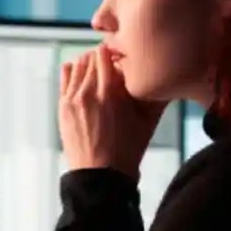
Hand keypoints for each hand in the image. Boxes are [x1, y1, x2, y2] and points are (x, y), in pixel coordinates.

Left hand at [59, 44, 168, 180]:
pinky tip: (86, 80)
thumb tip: (167, 74)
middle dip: (103, 57)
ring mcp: (72, 99)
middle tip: (114, 65)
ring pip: (78, 64)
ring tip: (100, 74)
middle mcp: (87, 93)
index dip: (115, 52)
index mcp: (109, 94)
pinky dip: (76, 72)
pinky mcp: (63, 106)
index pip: (105, 53)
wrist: (100, 177)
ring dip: (89, 64)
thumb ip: (156, 95)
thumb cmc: (127, 151)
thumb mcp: (147, 122)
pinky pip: (66, 76)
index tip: (123, 58)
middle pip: (91, 57)